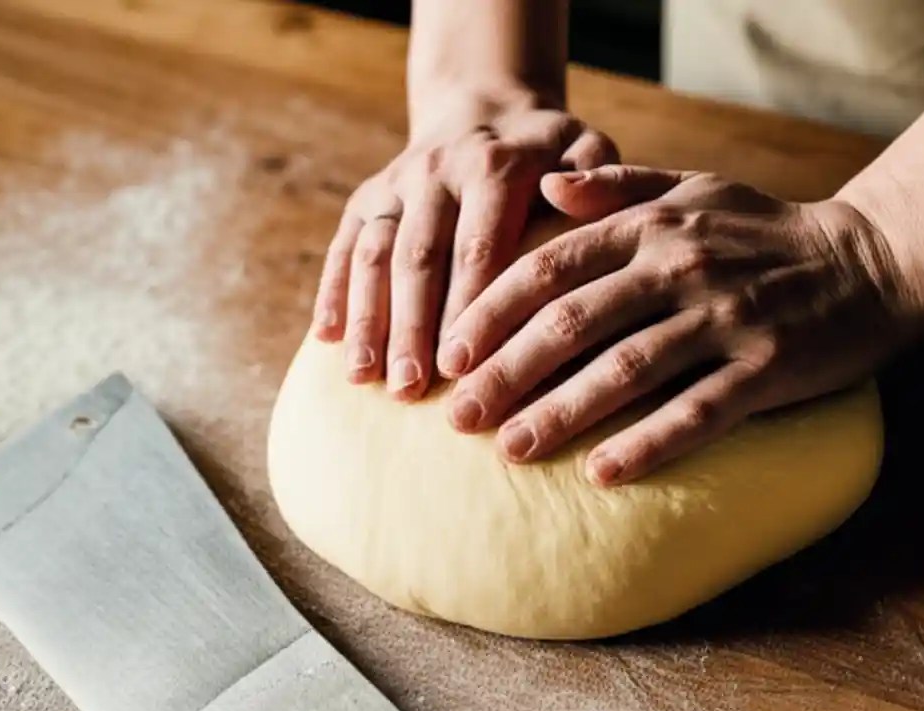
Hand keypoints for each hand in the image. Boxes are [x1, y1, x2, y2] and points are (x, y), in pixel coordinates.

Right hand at [312, 87, 617, 399]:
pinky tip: (327, 341)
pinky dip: (333, 292)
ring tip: (364, 377)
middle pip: (418, 257)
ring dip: (367, 318)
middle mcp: (435, 173)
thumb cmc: (550, 153)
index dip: (466, 306)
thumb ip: (596, 174)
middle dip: (411, 326)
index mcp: (492, 166)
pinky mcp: (366, 199)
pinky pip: (344, 247)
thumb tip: (564, 193)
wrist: (485, 108)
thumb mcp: (585, 147)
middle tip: (411, 389)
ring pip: (374, 255)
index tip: (464, 365)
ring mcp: (394, 186)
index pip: (477, 246)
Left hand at [437, 165, 923, 485]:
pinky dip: (650, 445)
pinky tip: (602, 475)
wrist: (874, 259)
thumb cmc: (763, 229)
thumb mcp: (690, 187)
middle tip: (456, 416)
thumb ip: (615, 186)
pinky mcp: (769, 368)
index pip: (550, 266)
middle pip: (573, 322)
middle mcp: (681, 267)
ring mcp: (726, 319)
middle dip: (506, 371)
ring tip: (508, 449)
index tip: (448, 353)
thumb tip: (544, 184)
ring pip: (626, 370)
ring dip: (562, 412)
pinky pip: (699, 413)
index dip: (491, 312)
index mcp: (652, 225)